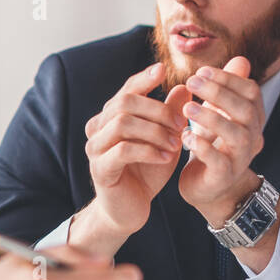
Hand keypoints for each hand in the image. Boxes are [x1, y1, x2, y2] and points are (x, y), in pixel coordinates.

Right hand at [76, 62, 191, 252]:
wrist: (130, 209)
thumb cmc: (145, 172)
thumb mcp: (164, 140)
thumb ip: (170, 115)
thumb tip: (185, 86)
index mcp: (110, 118)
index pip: (125, 90)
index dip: (143, 79)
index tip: (163, 70)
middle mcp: (97, 129)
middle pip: (124, 103)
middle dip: (157, 110)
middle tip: (182, 123)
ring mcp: (95, 149)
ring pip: (122, 123)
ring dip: (154, 131)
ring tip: (175, 144)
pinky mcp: (100, 169)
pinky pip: (123, 150)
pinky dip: (148, 150)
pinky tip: (165, 157)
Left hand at [177, 56, 266, 221]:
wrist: (210, 188)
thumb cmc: (213, 145)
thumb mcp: (219, 113)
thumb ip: (227, 89)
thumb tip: (241, 59)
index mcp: (252, 119)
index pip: (251, 91)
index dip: (228, 78)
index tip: (202, 71)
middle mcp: (252, 137)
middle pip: (246, 110)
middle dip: (219, 93)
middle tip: (192, 81)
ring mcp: (240, 159)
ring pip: (236, 135)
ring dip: (211, 118)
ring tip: (187, 106)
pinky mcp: (224, 176)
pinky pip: (219, 161)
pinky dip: (202, 147)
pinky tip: (185, 136)